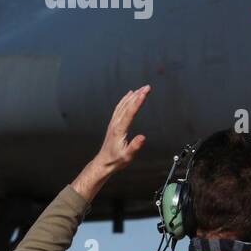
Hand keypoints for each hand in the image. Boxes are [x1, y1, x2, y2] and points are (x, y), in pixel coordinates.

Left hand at [71, 86, 150, 200]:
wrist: (104, 162)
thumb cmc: (116, 160)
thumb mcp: (127, 156)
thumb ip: (135, 146)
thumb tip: (143, 137)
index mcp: (119, 130)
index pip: (130, 112)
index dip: (138, 101)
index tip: (145, 93)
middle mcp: (115, 124)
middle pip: (127, 105)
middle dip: (138, 95)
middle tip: (147, 87)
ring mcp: (113, 123)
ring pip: (122, 105)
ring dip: (132, 96)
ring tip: (140, 89)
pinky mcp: (113, 124)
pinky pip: (119, 108)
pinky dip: (125, 100)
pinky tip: (128, 96)